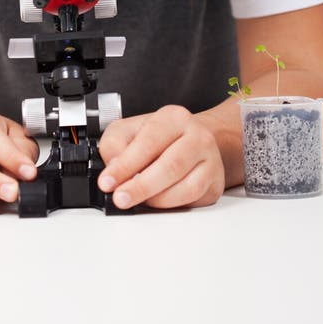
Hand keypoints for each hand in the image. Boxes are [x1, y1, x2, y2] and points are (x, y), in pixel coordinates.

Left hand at [97, 104, 224, 209]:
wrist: (191, 141)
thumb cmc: (157, 137)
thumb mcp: (128, 130)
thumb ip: (115, 145)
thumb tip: (114, 168)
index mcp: (174, 118)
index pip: (149, 141)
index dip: (126, 165)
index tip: (108, 182)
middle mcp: (197, 136)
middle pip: (171, 166)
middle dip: (141, 187)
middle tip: (120, 198)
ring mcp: (210, 160)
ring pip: (185, 187)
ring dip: (156, 199)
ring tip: (136, 200)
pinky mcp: (214, 183)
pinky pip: (193, 200)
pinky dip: (171, 205)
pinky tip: (156, 201)